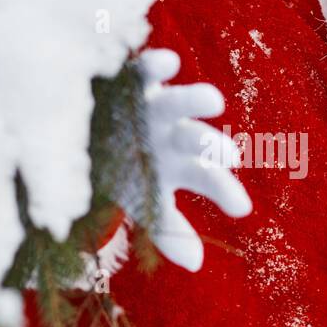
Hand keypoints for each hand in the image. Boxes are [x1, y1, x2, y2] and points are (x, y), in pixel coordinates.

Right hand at [136, 48, 251, 271]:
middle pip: (196, 141)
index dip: (224, 193)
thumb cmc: (123, 168)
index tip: (242, 210)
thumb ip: (166, 229)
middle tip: (230, 157)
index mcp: (180, 164)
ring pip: (179, 102)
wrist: (85, 133)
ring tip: (214, 102)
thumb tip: (197, 263)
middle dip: (211, 148)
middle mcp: (173, 134)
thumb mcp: (142, 200)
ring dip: (195, 102)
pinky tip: (169, 63)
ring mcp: (155, 106)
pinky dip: (157, 65)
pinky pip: (147, 70)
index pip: (206, 180)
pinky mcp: (134, 81)